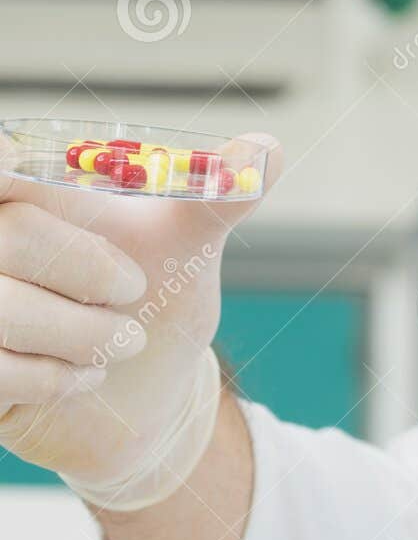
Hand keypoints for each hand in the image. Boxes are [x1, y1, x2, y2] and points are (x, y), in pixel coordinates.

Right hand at [0, 133, 279, 506]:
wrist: (151, 392)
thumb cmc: (159, 303)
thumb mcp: (191, 246)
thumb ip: (219, 194)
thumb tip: (268, 146)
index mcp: (32, 201)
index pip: (3, 169)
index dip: (5, 168)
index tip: (16, 170)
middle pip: (5, 235)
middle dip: (83, 268)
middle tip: (134, 291)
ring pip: (1, 309)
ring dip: (79, 332)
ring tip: (125, 341)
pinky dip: (53, 378)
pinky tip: (87, 377)